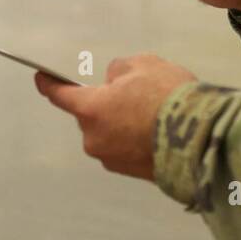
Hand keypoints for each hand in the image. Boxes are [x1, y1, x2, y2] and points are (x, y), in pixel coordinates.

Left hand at [34, 55, 196, 180]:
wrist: (199, 139)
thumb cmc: (167, 97)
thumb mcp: (143, 65)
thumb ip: (120, 70)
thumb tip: (115, 82)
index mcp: (91, 109)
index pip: (61, 95)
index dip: (50, 85)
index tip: (41, 79)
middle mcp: (94, 139)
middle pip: (91, 115)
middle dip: (106, 104)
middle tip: (135, 93)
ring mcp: (113, 160)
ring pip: (109, 133)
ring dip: (122, 123)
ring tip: (154, 113)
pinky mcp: (132, 174)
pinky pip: (125, 149)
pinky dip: (135, 139)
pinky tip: (158, 130)